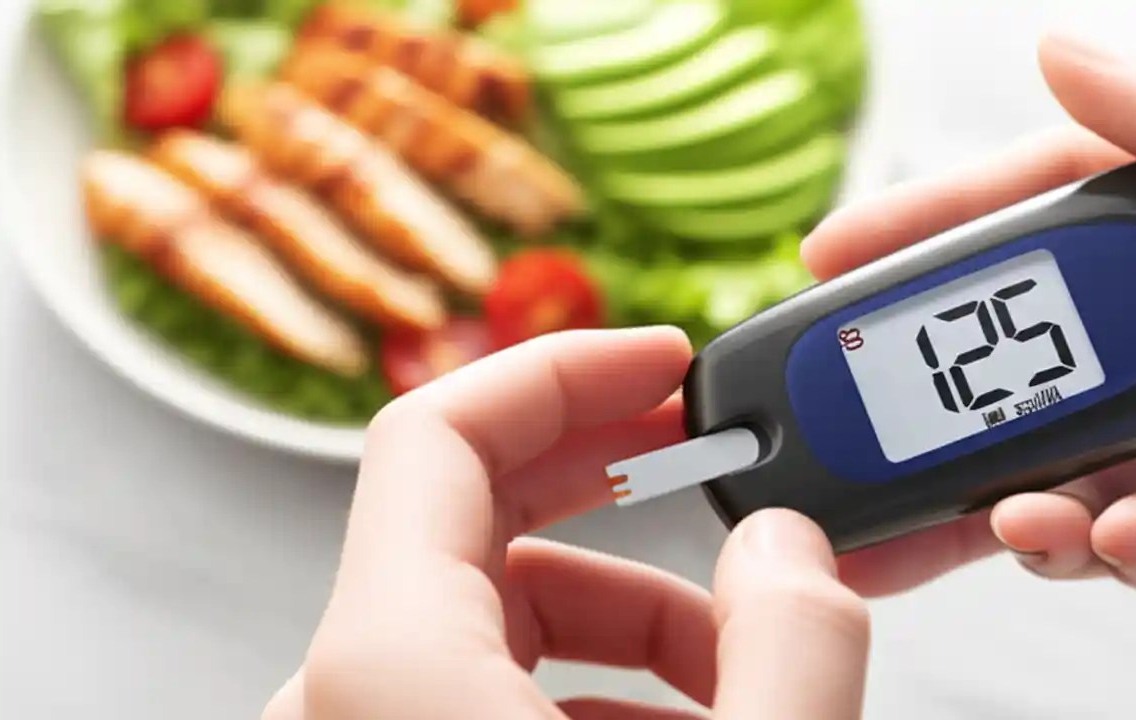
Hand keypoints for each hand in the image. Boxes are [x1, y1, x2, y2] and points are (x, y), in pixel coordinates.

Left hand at [262, 328, 870, 719]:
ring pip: (491, 616)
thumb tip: (786, 550)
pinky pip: (484, 691)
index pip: (434, 434)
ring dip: (627, 616)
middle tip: (701, 458)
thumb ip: (791, 644)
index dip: (558, 369)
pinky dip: (593, 691)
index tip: (658, 363)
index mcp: (388, 668)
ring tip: (738, 665)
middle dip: (609, 483)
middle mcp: (344, 701)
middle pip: (470, 516)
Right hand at [802, 35, 1135, 594]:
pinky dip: (1116, 553)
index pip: (1028, 224)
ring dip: (1016, 500)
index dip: (922, 233)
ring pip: (1064, 473)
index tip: (830, 257)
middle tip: (860, 426)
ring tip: (1009, 514)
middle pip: (1021, 369)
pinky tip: (1115, 537)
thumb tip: (1055, 51)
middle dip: (936, 403)